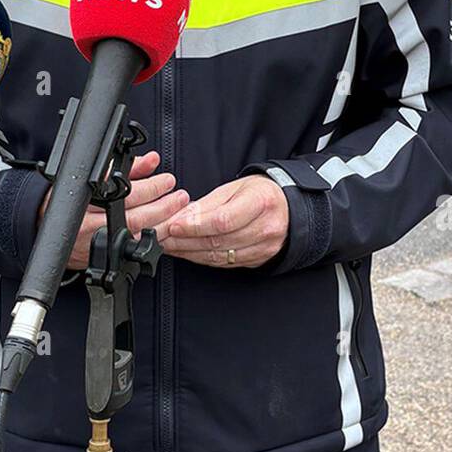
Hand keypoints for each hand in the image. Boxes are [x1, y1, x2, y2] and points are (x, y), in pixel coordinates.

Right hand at [38, 149, 190, 271]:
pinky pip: (132, 247)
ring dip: (162, 222)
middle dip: (162, 206)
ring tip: (178, 209)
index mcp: (86, 199)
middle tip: (179, 195)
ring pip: (135, 234)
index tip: (166, 179)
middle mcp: (90, 223)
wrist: (41, 225)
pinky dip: (151, 238)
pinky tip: (165, 228)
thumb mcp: (93, 176)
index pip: (123, 193)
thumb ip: (124, 169)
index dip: (149, 187)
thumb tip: (151, 160)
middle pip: (133, 216)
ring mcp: (95, 242)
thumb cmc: (67, 197)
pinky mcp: (101, 255)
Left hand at [157, 175, 288, 268]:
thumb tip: (181, 215)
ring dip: (189, 252)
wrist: (289, 209)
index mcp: (261, 203)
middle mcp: (265, 228)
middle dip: (185, 241)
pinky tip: (187, 253)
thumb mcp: (236, 188)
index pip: (224, 220)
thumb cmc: (261, 194)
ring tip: (169, 245)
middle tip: (162, 237)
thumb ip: (208, 203)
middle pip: (218, 241)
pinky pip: (224, 263)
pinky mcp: (257, 261)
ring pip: (219, 256)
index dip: (195, 225)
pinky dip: (202, 259)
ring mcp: (263, 248)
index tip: (173, 225)